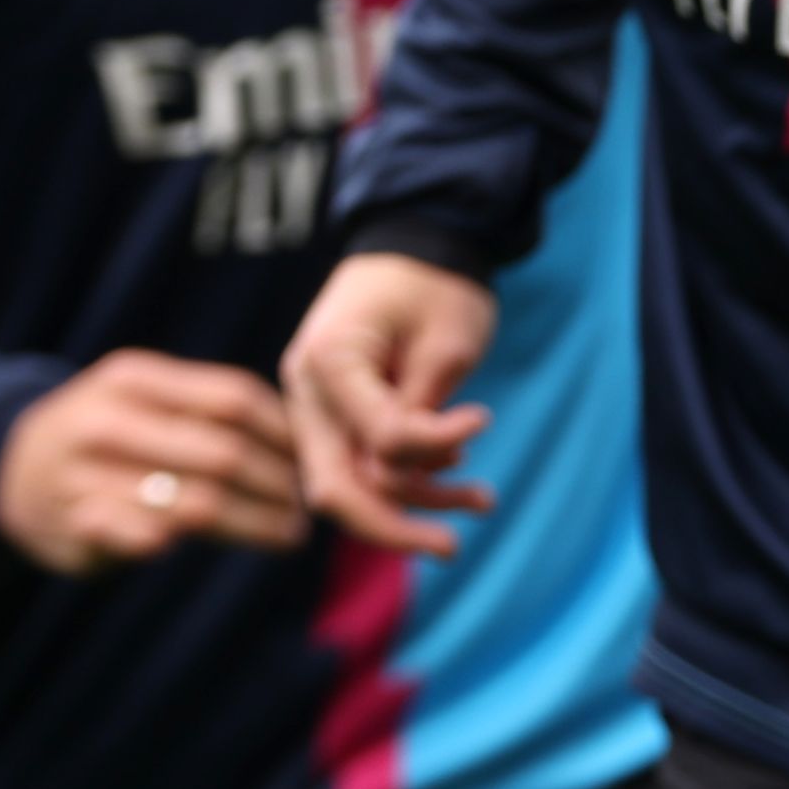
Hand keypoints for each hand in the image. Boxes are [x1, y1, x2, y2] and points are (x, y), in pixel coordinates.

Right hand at [0, 350, 308, 574]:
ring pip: (197, 504)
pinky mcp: (75, 526)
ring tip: (285, 536)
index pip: (233, 400)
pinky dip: (178, 543)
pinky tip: (204, 546)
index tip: (312, 461)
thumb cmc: (103, 434)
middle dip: (280, 488)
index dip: (285, 435)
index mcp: (133, 378)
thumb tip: (301, 439)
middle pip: (224, 454)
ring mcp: (88, 474)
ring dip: (254, 525)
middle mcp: (108, 420)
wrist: (5, 466)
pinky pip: (144, 539)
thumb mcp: (139, 398)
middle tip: (306, 512)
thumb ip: (203, 409)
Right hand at [280, 254, 500, 556]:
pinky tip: (457, 480)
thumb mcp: (443, 343)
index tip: (483, 418)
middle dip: (393, 526)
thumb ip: (418, 414)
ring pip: (352, 483)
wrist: (414, 241)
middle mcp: (306, 389)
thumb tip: (399, 480)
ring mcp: (314, 405)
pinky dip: (406, 479)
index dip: (434, 446)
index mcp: (328, 362)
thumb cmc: (433, 284)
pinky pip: (360, 464)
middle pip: (335, 486)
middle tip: (450, 547)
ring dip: (414, 502)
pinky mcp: (333, 414)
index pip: (376, 439)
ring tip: (482, 500)